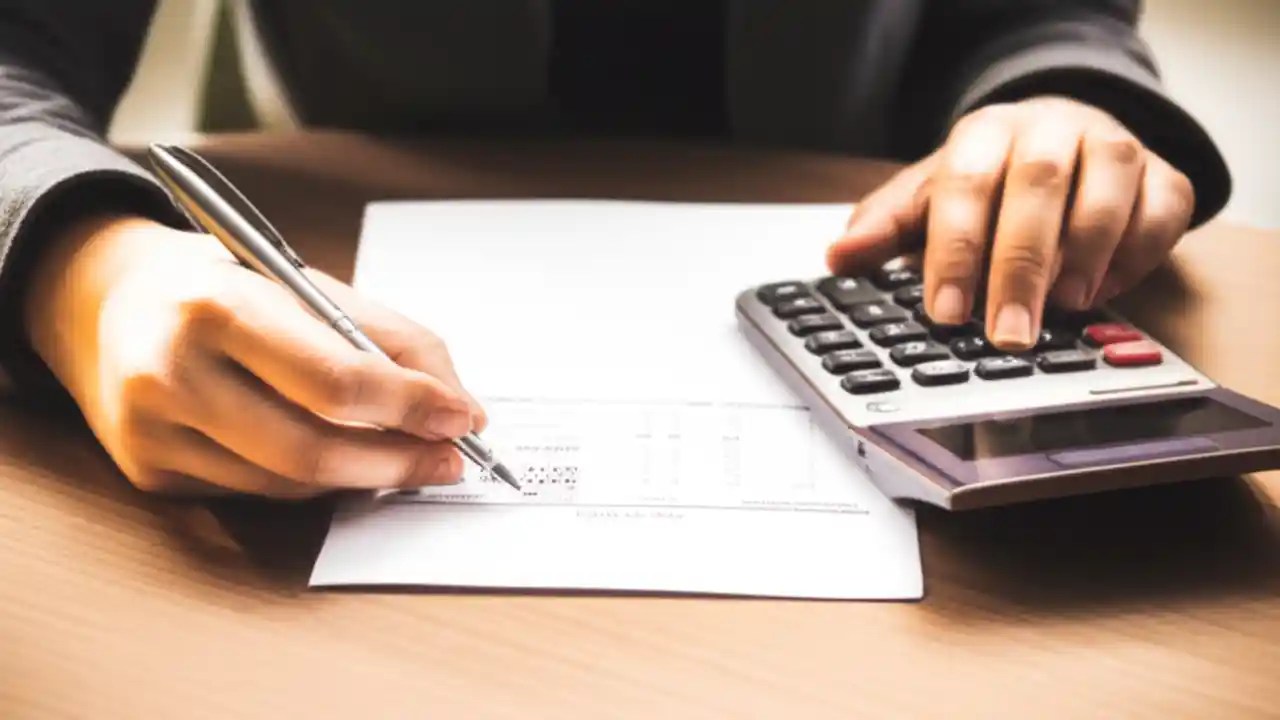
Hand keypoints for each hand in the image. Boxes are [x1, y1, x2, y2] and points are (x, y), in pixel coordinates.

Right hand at [24, 215, 485, 498]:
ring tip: (406, 457)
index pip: (334, 380)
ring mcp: (153, 431)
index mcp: (218, 306)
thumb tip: (459, 408)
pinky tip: (338, 459)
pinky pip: (258, 493)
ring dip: (363, 477)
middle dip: (397, 461)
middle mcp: (172, 372)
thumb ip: (391, 339)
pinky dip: (312, 483)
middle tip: (448, 459)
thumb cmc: (227, 289)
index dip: (409, 407)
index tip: (462, 417)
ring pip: (289, 484)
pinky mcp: (150, 471)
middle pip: (311, 450)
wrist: (109, 300)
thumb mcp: (307, 285)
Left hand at [827, 96, 1194, 350]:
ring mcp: (1112, 147)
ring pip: (1106, 194)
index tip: (945, 312)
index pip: (965, 186)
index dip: (954, 251)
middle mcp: (1050, 130)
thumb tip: (838, 257)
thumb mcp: (930, 198)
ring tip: (1062, 308)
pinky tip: (1104, 292)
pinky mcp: (1163, 176)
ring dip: (1084, 258)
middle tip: (1007, 334)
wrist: (1062, 135)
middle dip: (1019, 269)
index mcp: (984, 133)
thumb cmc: (989, 179)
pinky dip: (1136, 258)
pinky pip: (1160, 214)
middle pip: (1036, 190)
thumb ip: (887, 228)